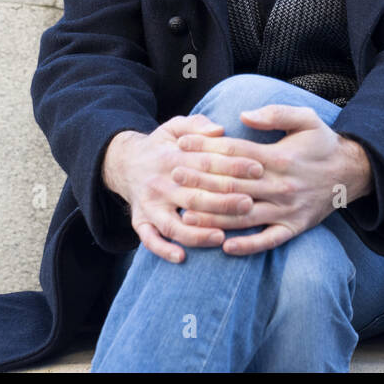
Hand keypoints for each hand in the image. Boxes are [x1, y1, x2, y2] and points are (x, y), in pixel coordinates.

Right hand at [101, 115, 265, 263]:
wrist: (124, 162)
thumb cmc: (162, 146)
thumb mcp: (175, 127)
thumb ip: (197, 125)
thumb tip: (220, 130)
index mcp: (171, 158)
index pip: (206, 163)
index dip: (233, 166)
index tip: (259, 169)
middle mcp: (159, 183)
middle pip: (193, 196)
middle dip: (222, 202)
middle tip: (249, 204)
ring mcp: (149, 205)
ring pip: (172, 224)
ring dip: (197, 233)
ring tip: (221, 237)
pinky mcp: (139, 221)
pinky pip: (149, 240)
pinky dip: (163, 250)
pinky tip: (182, 257)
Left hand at [171, 104, 372, 255]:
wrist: (352, 172)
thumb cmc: (323, 143)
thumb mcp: (306, 118)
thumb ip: (276, 113)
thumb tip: (244, 115)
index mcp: (280, 158)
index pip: (235, 153)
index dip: (207, 149)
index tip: (183, 144)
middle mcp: (281, 185)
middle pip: (233, 186)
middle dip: (201, 181)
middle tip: (174, 177)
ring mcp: (287, 209)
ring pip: (244, 216)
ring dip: (213, 217)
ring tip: (185, 215)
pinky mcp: (294, 228)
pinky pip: (268, 240)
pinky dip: (247, 246)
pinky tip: (225, 248)